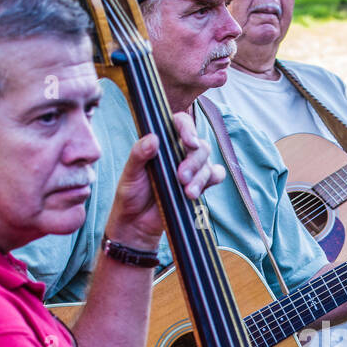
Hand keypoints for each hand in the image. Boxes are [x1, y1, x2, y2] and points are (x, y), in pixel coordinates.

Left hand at [105, 112, 225, 249]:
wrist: (136, 222)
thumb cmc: (130, 194)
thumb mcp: (130, 172)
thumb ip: (139, 154)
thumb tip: (153, 138)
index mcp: (163, 143)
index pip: (181, 123)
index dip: (188, 128)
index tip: (188, 141)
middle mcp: (179, 153)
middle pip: (200, 146)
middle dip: (194, 161)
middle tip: (181, 177)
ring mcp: (191, 169)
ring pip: (208, 163)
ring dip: (201, 177)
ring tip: (187, 193)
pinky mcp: (198, 185)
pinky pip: (216, 175)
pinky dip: (212, 180)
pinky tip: (197, 191)